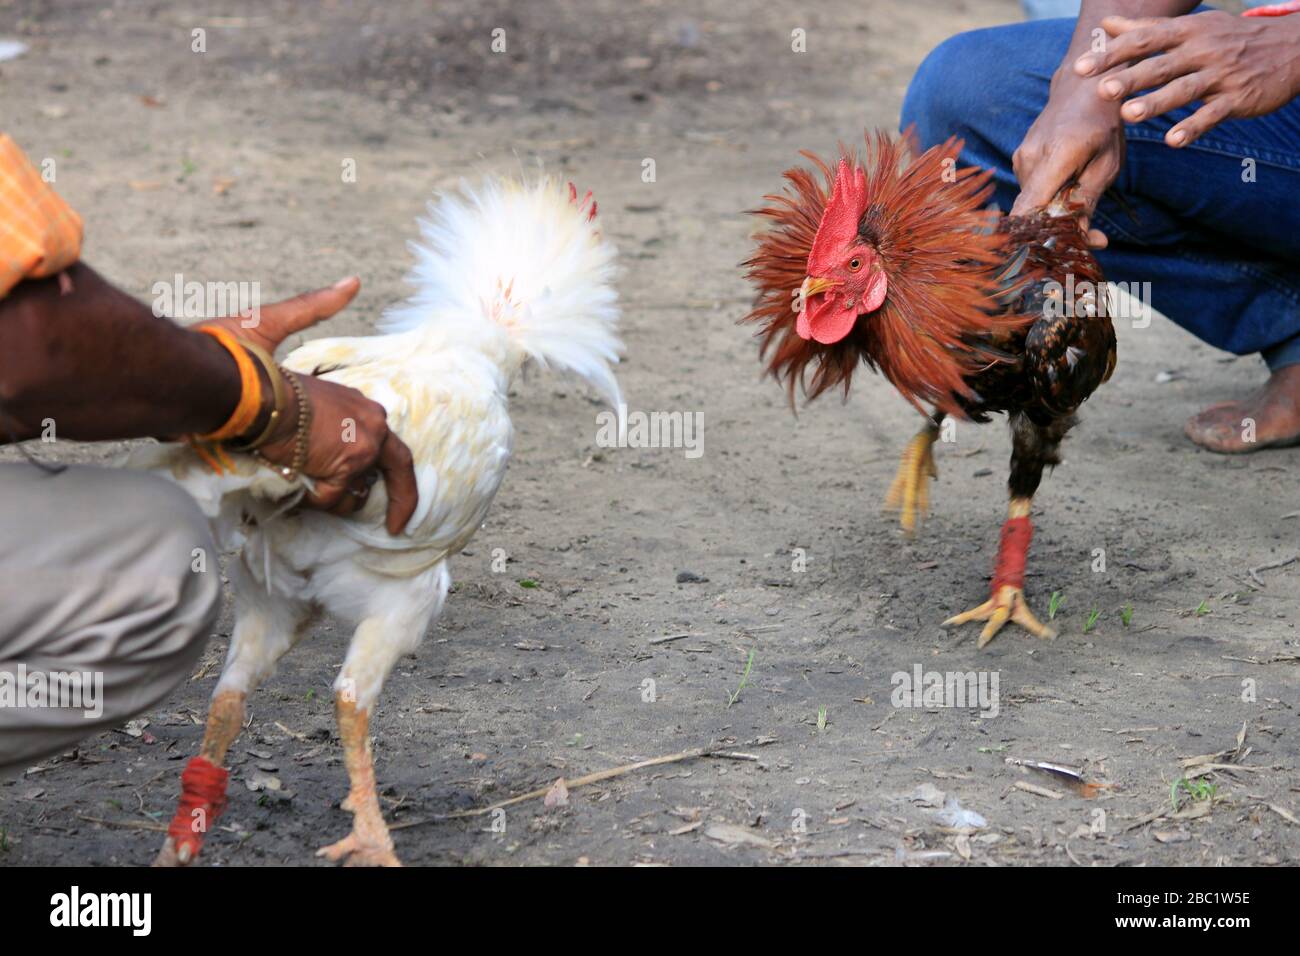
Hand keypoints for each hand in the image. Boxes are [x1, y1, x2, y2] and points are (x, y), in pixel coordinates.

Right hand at [200, 278, 417, 535]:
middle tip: (401, 527)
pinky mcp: (345, 463)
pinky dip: (315, 500)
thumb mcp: (278, 326)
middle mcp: (370, 421)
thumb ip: (316, 308)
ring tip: (302, 486)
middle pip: (397, 468)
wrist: (226, 385)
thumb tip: (353, 280)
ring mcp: (361, 444)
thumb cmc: (241, 358)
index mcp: (358, 400)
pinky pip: (335, 498)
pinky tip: (293, 485)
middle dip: (401, 501)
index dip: (385, 467)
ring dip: (333, 498)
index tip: (386, 489)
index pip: (386, 440)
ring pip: (357, 490)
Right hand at [1011, 71, 1121, 247]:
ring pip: (1032, 203)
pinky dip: (1048, 199)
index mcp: (1057, 155)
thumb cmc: (1103, 125)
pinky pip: (1031, 191)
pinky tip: (1069, 189)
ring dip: (1054, 213)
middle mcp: (1030, 158)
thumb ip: (1090, 203)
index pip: (1030, 208)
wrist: (1083, 86)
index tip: (1053, 255)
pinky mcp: (1019, 159)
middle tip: (1091, 237)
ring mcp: (1021, 158)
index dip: (1035, 237)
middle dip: (1056, 230)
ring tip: (1083, 204)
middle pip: (1032, 212)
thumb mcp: (1108, 165)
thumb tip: (1089, 242)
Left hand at [1076, 11, 1299, 147]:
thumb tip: (1105, 25)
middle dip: (1130, 78)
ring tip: (1128, 116)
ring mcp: (1221, 75)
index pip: (1144, 40)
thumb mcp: (1192, 27)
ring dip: (1156, 103)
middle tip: (1102, 91)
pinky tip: (1173, 141)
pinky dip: (1194, 127)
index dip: (1112, 54)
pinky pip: (1212, 114)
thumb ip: (1146, 29)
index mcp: (1187, 33)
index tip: (1081, 67)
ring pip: (1184, 90)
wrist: (1290, 47)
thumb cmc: (1229, 38)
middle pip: (1160, 66)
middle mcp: (1202, 51)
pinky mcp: (1238, 99)